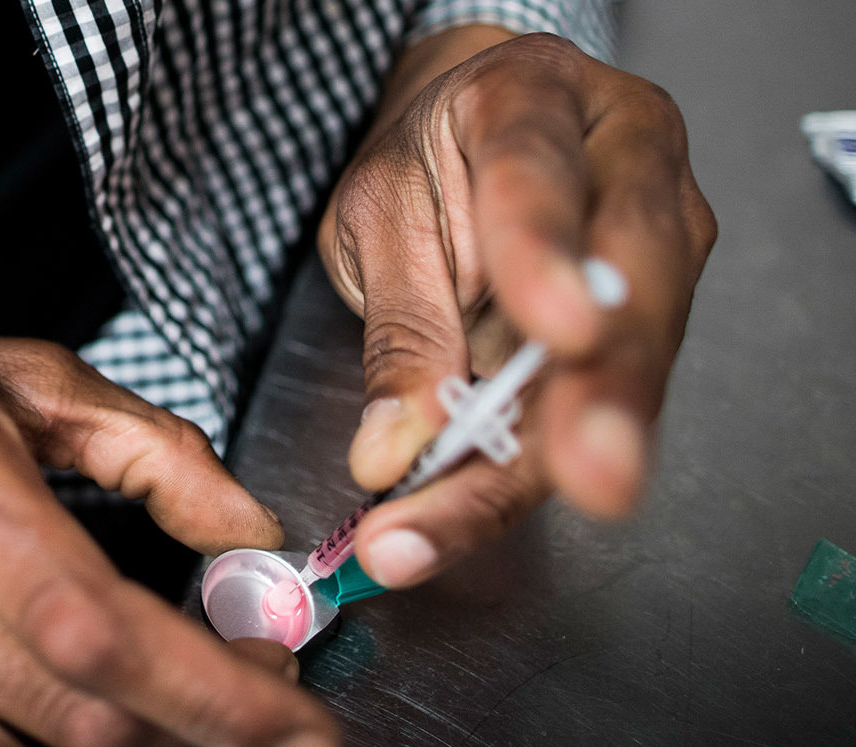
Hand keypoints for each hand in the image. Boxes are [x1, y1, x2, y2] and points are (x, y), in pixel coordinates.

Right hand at [0, 313, 336, 744]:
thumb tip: (251, 536)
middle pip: (67, 719)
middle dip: (195, 734)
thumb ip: (157, 454)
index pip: (92, 621)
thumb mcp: (32, 377)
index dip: (214, 688)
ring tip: (169, 718)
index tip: (294, 712)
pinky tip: (74, 725)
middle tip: (260, 718)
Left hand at [316, 30, 716, 587]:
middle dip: (605, 392)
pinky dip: (519, 475)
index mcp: (534, 101)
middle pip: (633, 284)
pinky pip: (587, 408)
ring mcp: (655, 250)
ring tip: (454, 528)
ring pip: (625, 366)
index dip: (547, 254)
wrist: (472, 144)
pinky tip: (456, 520)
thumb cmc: (429, 162)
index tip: (556, 330)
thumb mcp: (380, 215)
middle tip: (587, 477)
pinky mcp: (644, 328)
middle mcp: (626, 168)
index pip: (539, 174)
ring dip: (555, 462)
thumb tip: (393, 449)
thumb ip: (400, 324)